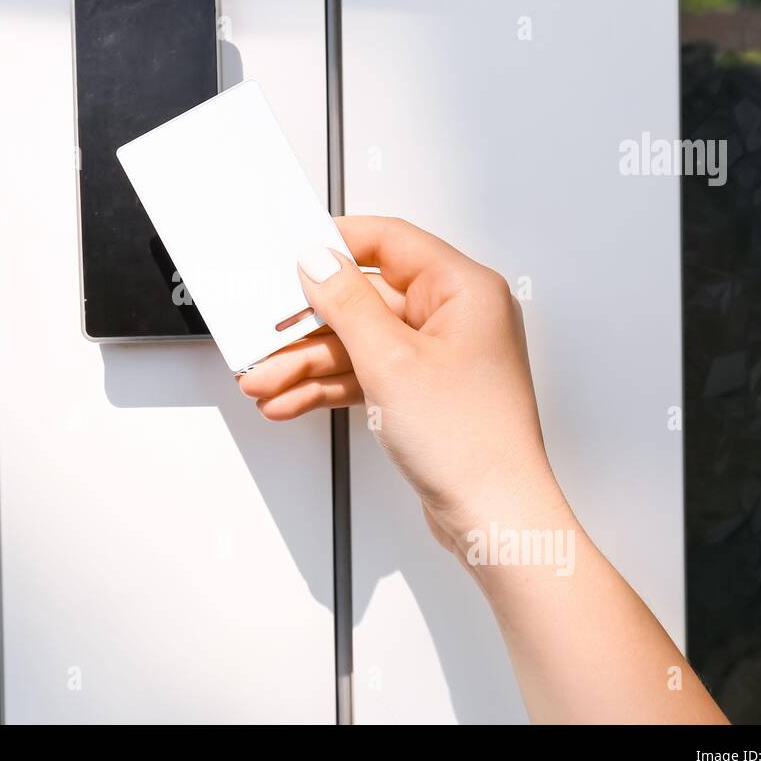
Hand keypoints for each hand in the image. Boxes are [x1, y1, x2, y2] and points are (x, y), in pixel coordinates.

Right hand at [238, 216, 567, 555]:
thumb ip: (347, 304)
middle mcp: (455, 318)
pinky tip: (291, 400)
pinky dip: (329, 388)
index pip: (390, 242)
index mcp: (464, 291)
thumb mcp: (391, 361)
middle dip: (307, 328)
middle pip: (364, 301)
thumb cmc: (473, 444)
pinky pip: (366, 375)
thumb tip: (319, 262)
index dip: (336, 243)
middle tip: (265, 336)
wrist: (495, 518)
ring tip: (266, 382)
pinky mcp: (424, 394)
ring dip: (308, 365)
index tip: (294, 252)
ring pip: (358, 345)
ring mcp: (439, 358)